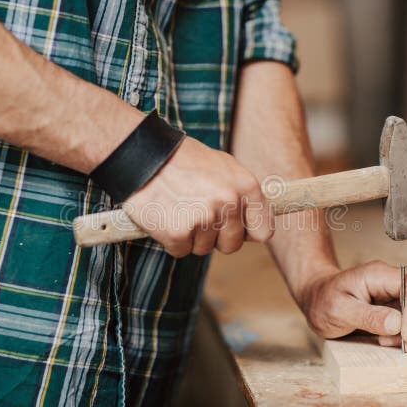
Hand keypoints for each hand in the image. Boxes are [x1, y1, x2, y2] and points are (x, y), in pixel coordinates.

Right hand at [124, 136, 273, 257]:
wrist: (143, 155)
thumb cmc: (184, 160)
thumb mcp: (224, 167)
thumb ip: (243, 194)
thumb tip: (258, 225)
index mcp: (246, 187)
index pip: (264, 231)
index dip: (247, 233)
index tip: (236, 229)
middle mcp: (229, 203)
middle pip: (232, 245)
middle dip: (216, 237)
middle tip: (196, 215)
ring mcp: (204, 219)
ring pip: (204, 249)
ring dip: (191, 236)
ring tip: (178, 208)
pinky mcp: (178, 233)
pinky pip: (181, 251)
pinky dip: (171, 240)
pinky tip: (165, 216)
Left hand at [297, 260, 406, 352]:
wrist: (316, 301)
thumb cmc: (324, 301)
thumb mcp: (339, 310)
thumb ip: (368, 316)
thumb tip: (397, 324)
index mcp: (379, 275)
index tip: (405, 335)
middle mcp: (392, 282)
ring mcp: (396, 296)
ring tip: (395, 344)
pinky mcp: (396, 309)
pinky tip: (389, 341)